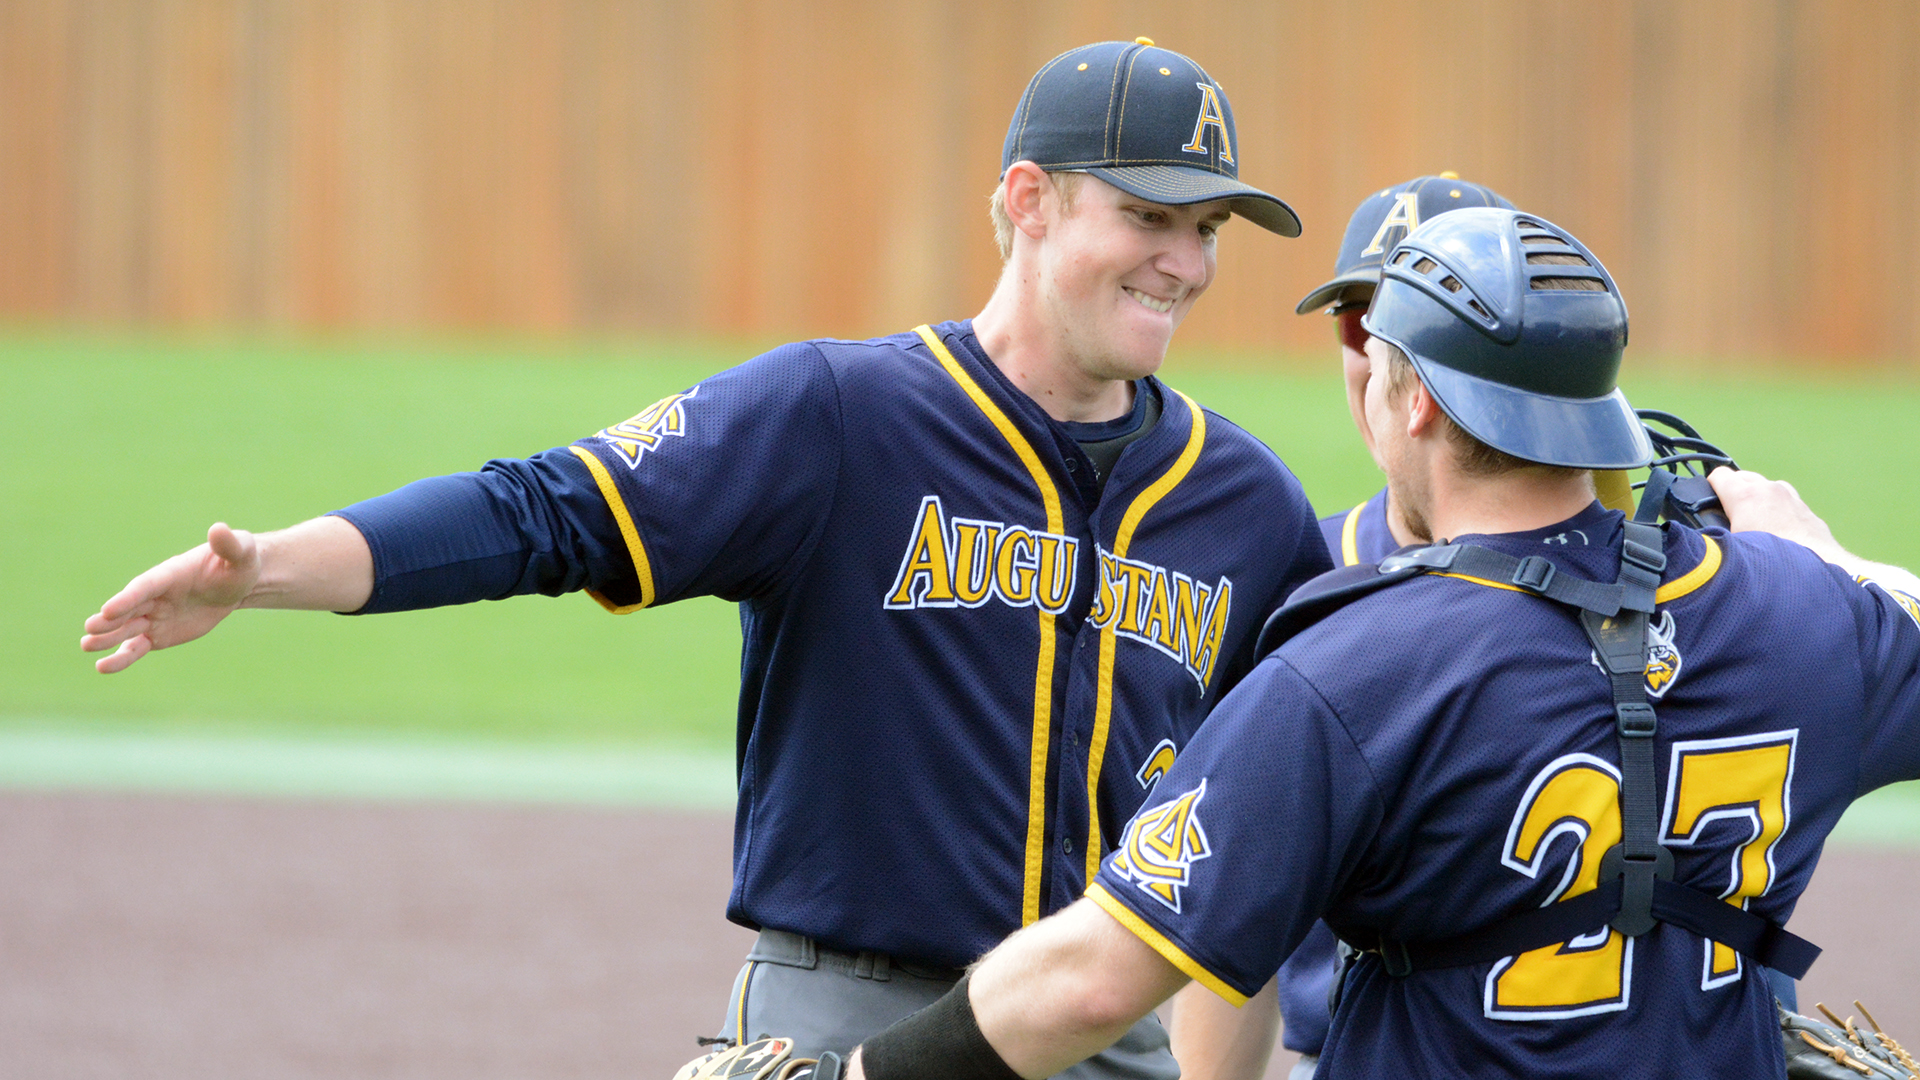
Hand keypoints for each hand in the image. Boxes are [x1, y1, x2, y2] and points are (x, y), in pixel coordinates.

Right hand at [81, 523, 261, 672]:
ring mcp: (154, 616)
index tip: (108, 609)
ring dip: (108, 638)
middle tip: (90, 629)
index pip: (146, 586)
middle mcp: (155, 595)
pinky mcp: (158, 635)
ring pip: (127, 629)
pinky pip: (137, 647)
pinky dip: (122, 657)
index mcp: (169, 574)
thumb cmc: (238, 563)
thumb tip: (220, 529)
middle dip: (110, 619)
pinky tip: (104, 667)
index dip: (128, 598)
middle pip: (129, 608)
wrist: (237, 583)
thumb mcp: (240, 552)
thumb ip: (229, 544)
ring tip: (87, 646)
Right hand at [1706, 468, 1841, 558]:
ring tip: (1754, 523)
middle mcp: (1770, 490)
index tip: (1706, 502)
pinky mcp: (1808, 513)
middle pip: (1743, 477)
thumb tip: (1690, 544)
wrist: (1816, 570)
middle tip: (1727, 515)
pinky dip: (1779, 511)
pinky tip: (1777, 534)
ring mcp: (1792, 499)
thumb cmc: (1772, 562)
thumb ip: (1711, 539)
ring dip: (1759, 499)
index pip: (1719, 475)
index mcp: (1746, 496)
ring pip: (1768, 488)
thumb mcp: (1729, 550)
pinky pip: (1788, 503)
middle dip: (1733, 491)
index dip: (1709, 487)